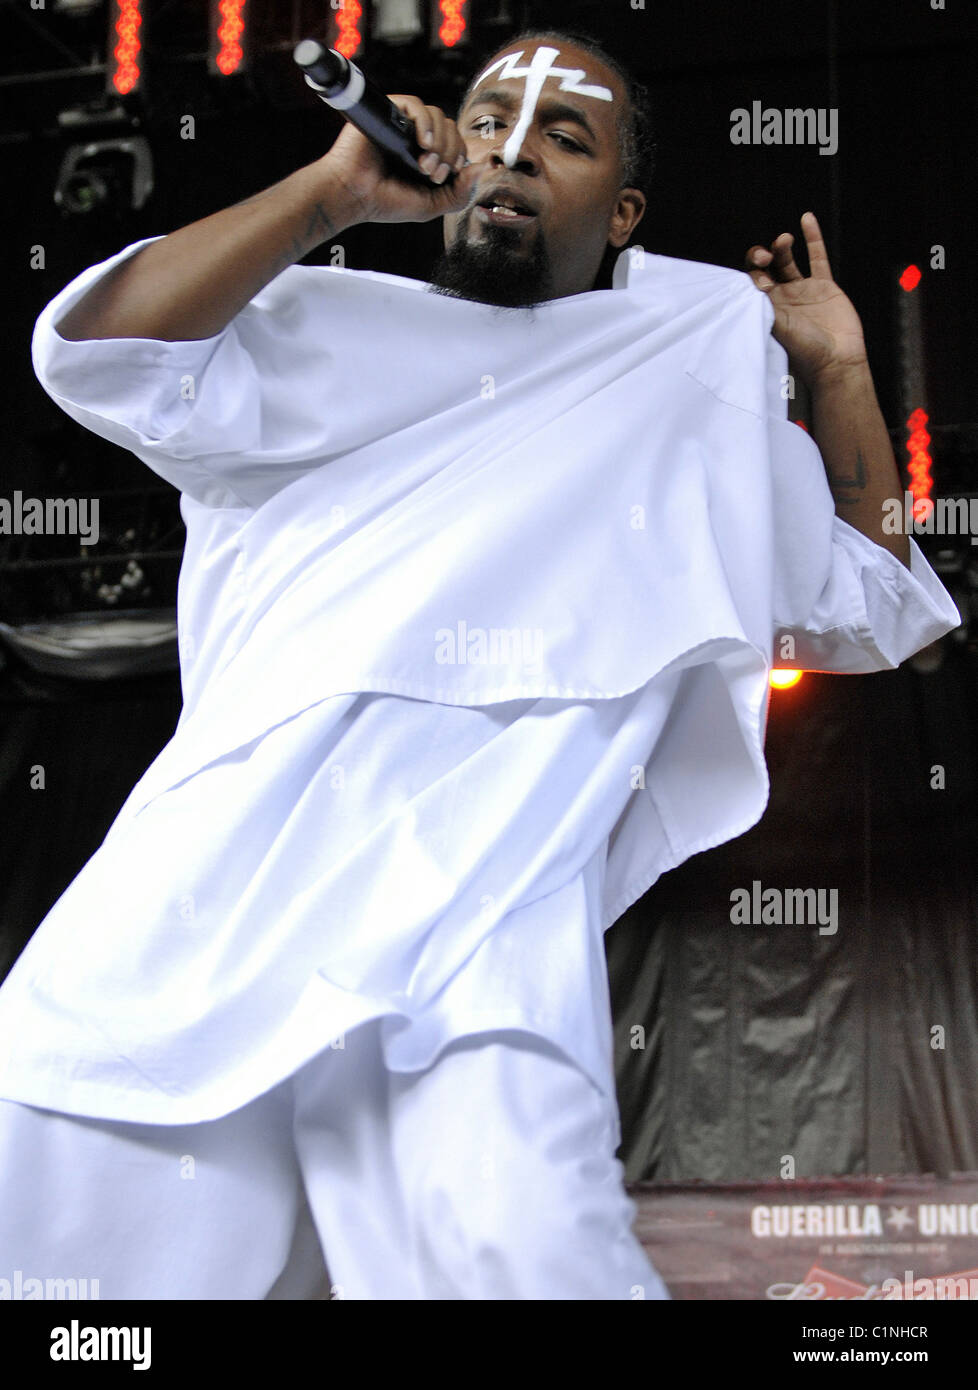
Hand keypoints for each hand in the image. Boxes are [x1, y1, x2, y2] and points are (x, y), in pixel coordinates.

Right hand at [321, 94, 479, 225]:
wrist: (354, 194)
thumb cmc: (387, 202)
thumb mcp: (432, 206)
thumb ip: (460, 193)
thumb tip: (481, 167)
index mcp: (429, 158)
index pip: (458, 146)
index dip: (459, 159)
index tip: (444, 178)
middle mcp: (418, 139)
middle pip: (452, 130)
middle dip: (449, 153)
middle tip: (432, 173)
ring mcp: (405, 124)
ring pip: (439, 117)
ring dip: (440, 141)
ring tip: (424, 163)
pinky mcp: (390, 111)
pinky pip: (417, 104)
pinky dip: (426, 122)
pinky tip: (423, 141)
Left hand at [744, 211, 868, 388]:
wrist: (837, 360)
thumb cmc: (805, 350)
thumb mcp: (779, 327)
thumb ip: (766, 305)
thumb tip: (752, 283)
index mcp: (766, 308)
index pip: (751, 281)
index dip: (753, 272)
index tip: (761, 273)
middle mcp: (782, 297)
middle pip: (766, 267)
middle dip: (762, 256)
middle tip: (766, 256)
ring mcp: (803, 290)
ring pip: (788, 260)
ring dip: (782, 247)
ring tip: (784, 240)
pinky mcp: (824, 286)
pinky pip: (817, 257)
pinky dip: (812, 238)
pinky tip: (806, 218)